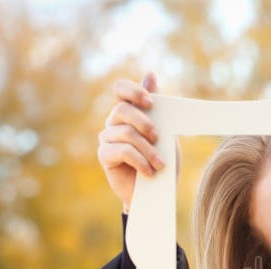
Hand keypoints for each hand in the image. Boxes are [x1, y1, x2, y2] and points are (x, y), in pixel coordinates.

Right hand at [96, 72, 163, 213]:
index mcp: (130, 112)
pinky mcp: (104, 156)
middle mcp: (115, 122)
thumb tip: (151, 74)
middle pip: (122, 109)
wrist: (156, 192)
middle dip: (145, 123)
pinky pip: (121, 151)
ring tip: (160, 165)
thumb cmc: (161, 160)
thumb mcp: (166, 134)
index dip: (133, 91)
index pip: (121, 89)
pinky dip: (140, 161)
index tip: (151, 102)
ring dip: (148, 150)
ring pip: (125, 133)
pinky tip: (149, 172)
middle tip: (158, 138)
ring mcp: (107, 138)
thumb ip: (157, 108)